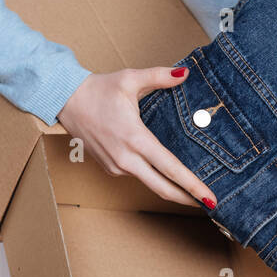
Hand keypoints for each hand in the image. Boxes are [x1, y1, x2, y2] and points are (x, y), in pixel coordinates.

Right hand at [57, 66, 215, 207]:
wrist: (66, 100)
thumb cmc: (99, 89)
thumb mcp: (130, 78)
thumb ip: (160, 77)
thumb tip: (184, 72)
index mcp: (134, 138)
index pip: (170, 168)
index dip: (192, 185)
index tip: (209, 198)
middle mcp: (125, 158)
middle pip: (162, 188)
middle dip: (187, 198)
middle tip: (210, 204)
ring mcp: (116, 166)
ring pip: (150, 183)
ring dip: (171, 188)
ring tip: (193, 189)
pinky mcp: (110, 168)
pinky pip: (137, 175)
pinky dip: (154, 177)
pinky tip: (166, 173)